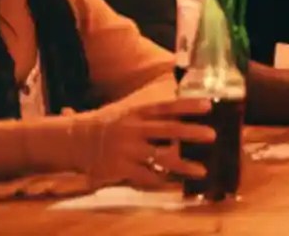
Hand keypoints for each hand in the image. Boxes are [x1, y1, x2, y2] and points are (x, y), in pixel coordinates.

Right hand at [76, 99, 215, 188]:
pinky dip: (163, 180)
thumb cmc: (112, 125)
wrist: (76, 141)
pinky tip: (177, 183)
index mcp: (138, 113)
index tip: (208, 105)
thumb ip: (155, 115)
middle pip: (167, 129)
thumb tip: (186, 113)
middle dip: (190, 132)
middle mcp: (134, 129)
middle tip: (212, 135)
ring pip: (159, 157)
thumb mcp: (130, 113)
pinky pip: (146, 176)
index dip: (187, 105)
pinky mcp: (120, 168)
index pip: (166, 107)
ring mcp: (127, 150)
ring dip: (183, 165)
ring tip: (201, 170)